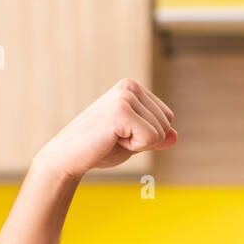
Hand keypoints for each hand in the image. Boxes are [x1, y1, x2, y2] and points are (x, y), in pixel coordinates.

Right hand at [35, 79, 176, 180]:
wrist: (68, 156)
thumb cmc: (99, 148)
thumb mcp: (134, 141)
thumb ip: (155, 136)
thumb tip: (175, 136)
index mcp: (133, 88)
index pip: (167, 117)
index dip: (148, 135)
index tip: (122, 134)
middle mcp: (130, 86)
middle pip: (166, 124)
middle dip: (145, 140)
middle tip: (115, 138)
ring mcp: (125, 96)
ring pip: (160, 132)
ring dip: (138, 144)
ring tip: (112, 138)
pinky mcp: (121, 111)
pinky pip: (151, 138)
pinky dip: (134, 147)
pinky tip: (112, 140)